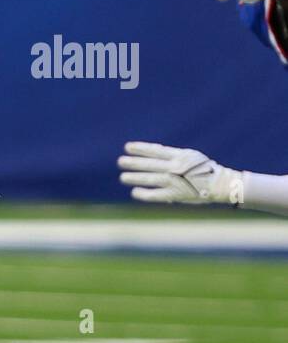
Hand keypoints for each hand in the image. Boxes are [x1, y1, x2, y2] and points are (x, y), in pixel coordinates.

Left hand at [117, 141, 242, 204]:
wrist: (222, 184)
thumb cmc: (205, 169)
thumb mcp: (190, 157)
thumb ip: (172, 155)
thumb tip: (152, 150)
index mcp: (180, 156)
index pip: (156, 151)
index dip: (141, 148)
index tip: (128, 147)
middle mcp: (176, 168)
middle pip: (150, 164)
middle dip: (134, 163)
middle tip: (120, 161)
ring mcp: (175, 181)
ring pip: (150, 178)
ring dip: (135, 177)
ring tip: (123, 177)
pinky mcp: (176, 194)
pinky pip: (156, 195)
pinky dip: (144, 193)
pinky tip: (134, 192)